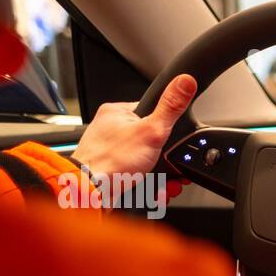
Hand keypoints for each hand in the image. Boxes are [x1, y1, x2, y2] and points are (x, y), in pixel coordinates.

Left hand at [72, 74, 197, 188]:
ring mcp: (111, 151)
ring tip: (162, 184)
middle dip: (166, 160)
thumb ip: (170, 108)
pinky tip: (150, 189)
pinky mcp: (112, 170)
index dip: (167, 130)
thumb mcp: (151, 131)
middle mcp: (111, 130)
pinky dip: (148, 185)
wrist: (90, 193)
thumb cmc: (110, 161)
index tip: (173, 143)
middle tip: (169, 169)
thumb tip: (185, 81)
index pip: (152, 112)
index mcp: (117, 113)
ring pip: (147, 161)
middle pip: (152, 141)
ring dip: (161, 176)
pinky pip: (138, 176)